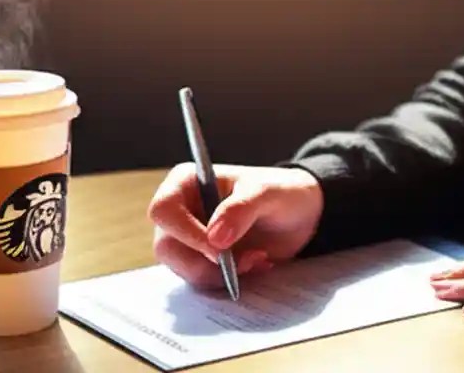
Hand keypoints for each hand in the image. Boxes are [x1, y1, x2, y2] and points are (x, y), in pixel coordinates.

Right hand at [147, 163, 324, 289]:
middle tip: (242, 261)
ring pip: (183, 269)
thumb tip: (215, 238)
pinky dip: (227, 281)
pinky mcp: (201, 261)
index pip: (164, 211)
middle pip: (166, 247)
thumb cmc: (280, 192)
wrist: (300, 215)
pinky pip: (201, 281)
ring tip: (255, 259)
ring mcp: (188, 239)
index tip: (218, 248)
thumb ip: (240, 209)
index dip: (185, 233)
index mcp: (186, 183)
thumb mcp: (266, 194)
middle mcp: (180, 211)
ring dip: (218, 274)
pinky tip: (254, 265)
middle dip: (203, 262)